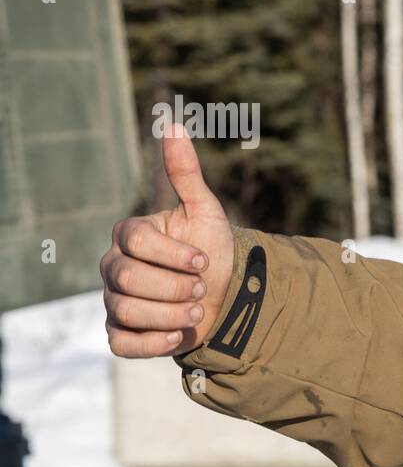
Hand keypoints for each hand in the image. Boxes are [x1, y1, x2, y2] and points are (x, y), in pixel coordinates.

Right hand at [101, 124, 235, 357]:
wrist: (224, 295)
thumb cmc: (211, 249)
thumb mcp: (205, 211)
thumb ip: (186, 173)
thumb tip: (172, 123)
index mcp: (129, 235)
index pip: (137, 241)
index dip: (174, 254)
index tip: (204, 262)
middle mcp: (114, 266)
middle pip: (129, 279)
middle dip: (174, 287)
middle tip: (203, 288)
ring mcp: (114, 300)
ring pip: (128, 310)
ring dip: (173, 313)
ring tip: (199, 308)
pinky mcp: (121, 332)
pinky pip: (122, 343)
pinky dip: (153, 342)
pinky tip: (180, 334)